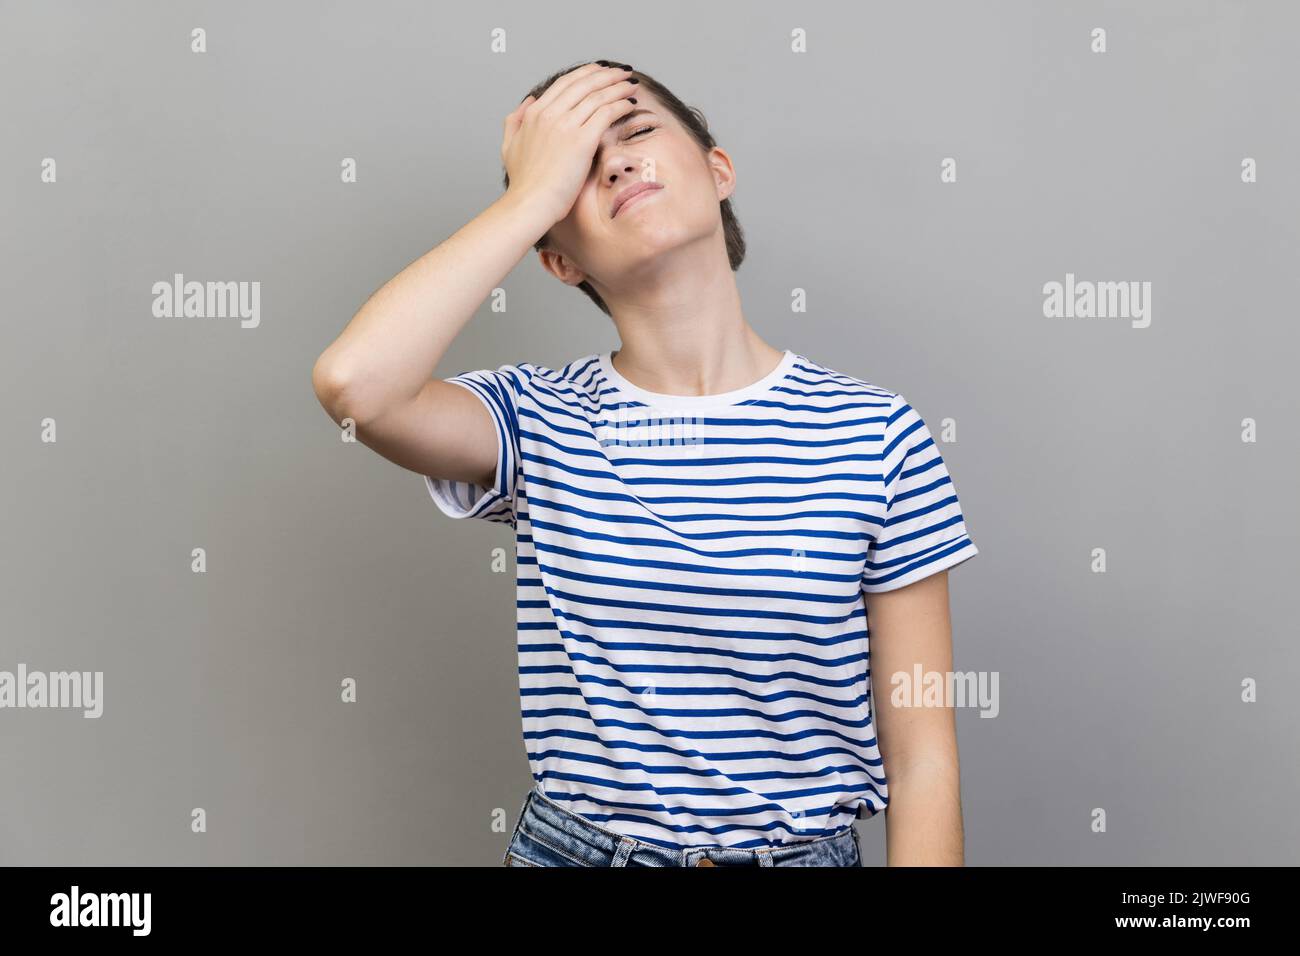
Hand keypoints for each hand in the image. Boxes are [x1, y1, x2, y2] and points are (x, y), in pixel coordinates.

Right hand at [500, 62, 640, 227]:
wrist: (530, 203)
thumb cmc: (523, 183)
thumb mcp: (509, 146)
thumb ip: (516, 120)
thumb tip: (529, 100)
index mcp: (535, 113)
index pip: (565, 83)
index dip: (586, 73)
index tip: (600, 71)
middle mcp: (550, 114)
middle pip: (584, 83)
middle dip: (606, 74)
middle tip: (621, 72)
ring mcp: (566, 125)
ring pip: (598, 95)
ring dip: (617, 86)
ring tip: (630, 85)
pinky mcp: (582, 140)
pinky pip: (607, 113)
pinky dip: (621, 104)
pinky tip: (630, 104)